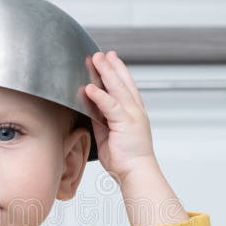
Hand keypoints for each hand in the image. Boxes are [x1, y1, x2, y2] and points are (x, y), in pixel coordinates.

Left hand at [84, 50, 156, 184]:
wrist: (136, 172)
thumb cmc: (125, 159)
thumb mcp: (108, 135)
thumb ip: (100, 120)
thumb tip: (90, 108)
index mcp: (132, 113)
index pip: (125, 87)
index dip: (118, 72)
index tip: (111, 59)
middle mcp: (134, 111)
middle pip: (122, 82)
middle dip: (111, 66)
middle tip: (102, 53)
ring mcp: (131, 115)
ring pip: (117, 89)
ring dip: (106, 73)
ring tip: (96, 60)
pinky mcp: (125, 123)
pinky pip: (110, 105)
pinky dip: (99, 96)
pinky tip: (89, 87)